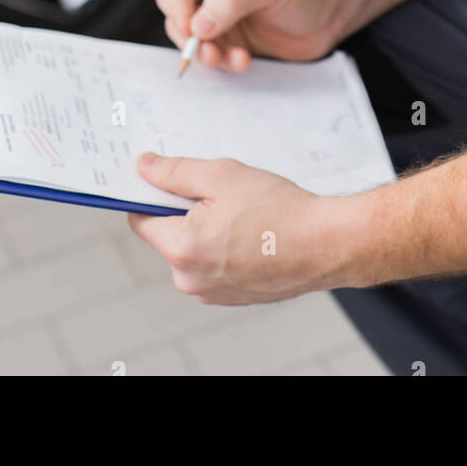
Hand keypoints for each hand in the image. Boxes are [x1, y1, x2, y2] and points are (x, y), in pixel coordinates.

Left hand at [128, 152, 362, 303]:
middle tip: (221, 194)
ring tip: (243, 215)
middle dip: (186, 211)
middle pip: (168, 234)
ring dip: (206, 229)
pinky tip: (252, 233)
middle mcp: (190, 280)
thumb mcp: (221, 175)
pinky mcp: (232, 298)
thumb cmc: (278, 210)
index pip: (141, 218)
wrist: (325, 244)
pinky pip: (213, 266)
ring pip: (192, 250)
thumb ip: (175, 172)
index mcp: (181, 249)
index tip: (172, 180)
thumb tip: (143, 168)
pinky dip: (224, 248)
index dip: (153, 194)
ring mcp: (211, 294)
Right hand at [155, 0, 348, 69]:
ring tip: (235, 59)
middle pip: (178, 22)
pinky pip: (216, 60)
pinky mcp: (235, 44)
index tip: (191, 30)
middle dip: (191, 42)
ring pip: (196, 46)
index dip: (176, 11)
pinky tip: (245, 61)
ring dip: (210, 58)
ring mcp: (222, 22)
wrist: (334, 9)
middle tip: (211, 54)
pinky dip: (225, 65)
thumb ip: (232, 1)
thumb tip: (199, 27)